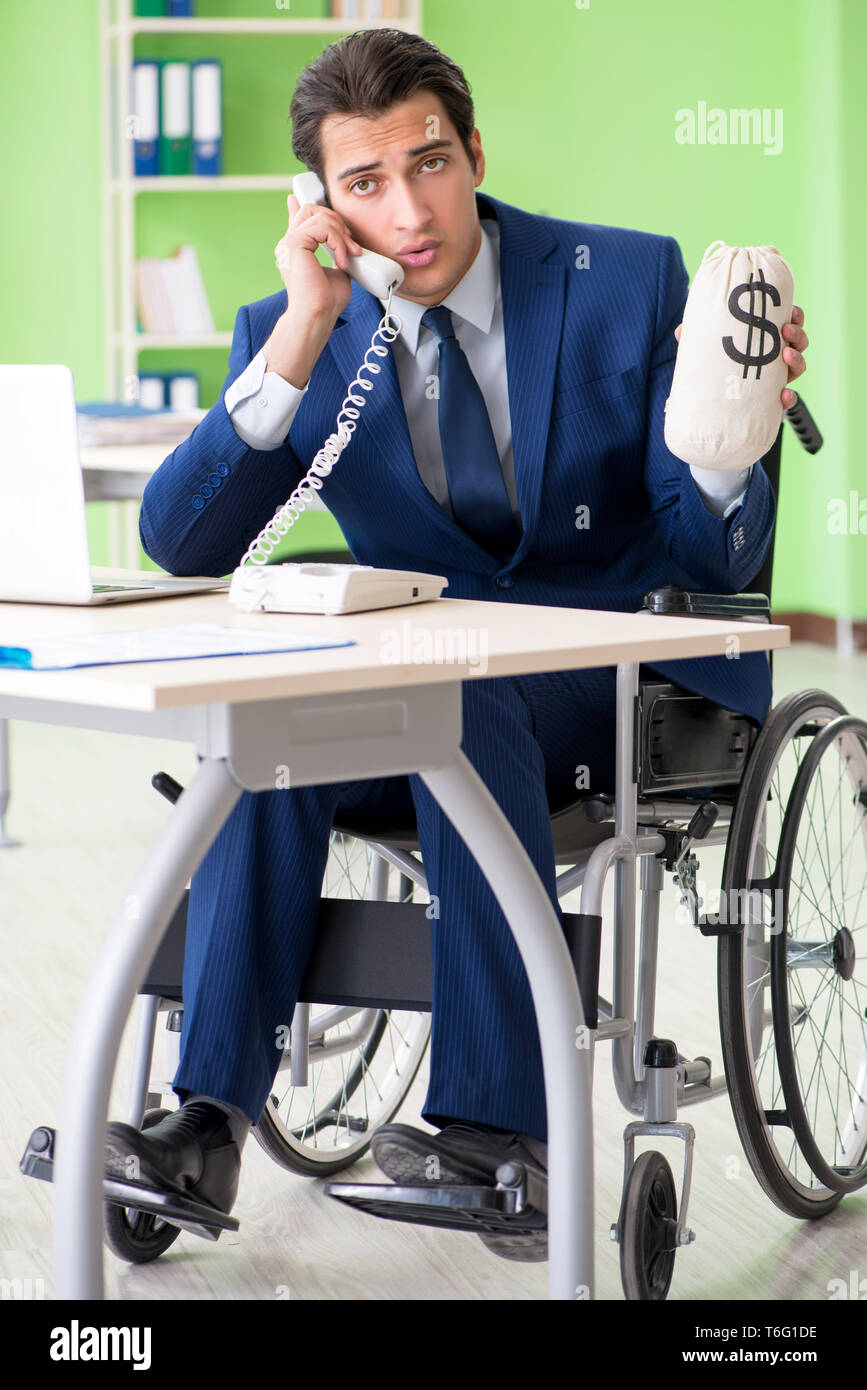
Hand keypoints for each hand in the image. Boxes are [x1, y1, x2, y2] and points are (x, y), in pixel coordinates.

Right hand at [273, 193, 364, 320]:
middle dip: (336, 221)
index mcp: (296, 250)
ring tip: (350, 255)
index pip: (295, 222)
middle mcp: (289, 244)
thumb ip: (337, 255)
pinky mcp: (294, 243)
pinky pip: (322, 227)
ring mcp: (289, 242)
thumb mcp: (337, 273)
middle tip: (351, 244)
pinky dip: (338, 241)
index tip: (294, 199)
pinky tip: (341, 260)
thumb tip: (346, 247)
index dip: (296, 208)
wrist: (317, 315)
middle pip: (310, 210)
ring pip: (320, 216)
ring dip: (342, 234)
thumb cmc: (326, 302)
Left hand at [673, 304, 807, 409]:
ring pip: (799, 366)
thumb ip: (695, 338)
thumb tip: (680, 332)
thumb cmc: (715, 365)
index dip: (796, 316)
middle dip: (798, 334)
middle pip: (799, 342)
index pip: (790, 322)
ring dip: (797, 359)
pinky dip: (789, 398)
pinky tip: (783, 395)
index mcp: (766, 339)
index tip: (791, 311)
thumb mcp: (706, 349)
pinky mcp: (772, 400)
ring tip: (786, 355)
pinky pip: (788, 400)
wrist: (714, 405)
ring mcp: (777, 378)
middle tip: (786, 330)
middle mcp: (776, 357)